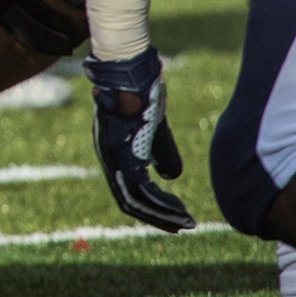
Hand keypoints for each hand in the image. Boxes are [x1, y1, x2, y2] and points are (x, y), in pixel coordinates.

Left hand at [84, 47, 195, 232]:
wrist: (129, 69)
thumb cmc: (141, 93)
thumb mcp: (154, 128)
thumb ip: (161, 152)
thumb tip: (170, 177)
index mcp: (115, 152)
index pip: (129, 190)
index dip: (150, 207)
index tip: (174, 215)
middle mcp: (109, 157)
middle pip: (129, 201)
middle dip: (157, 218)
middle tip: (182, 227)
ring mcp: (112, 154)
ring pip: (133, 199)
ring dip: (161, 215)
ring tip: (186, 222)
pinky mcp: (121, 150)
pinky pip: (139, 187)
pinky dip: (160, 203)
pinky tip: (179, 208)